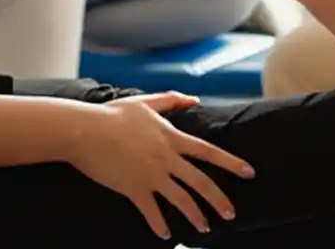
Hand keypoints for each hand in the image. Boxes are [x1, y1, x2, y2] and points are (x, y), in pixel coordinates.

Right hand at [66, 92, 256, 239]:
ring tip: (206, 229)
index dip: (231, 163)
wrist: (85, 130)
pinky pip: (151, 211)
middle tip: (232, 214)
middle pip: (201, 182)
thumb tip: (194, 98)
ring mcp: (151, 175)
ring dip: (196, 217)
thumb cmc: (113, 114)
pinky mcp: (133, 189)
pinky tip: (165, 236)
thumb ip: (172, 101)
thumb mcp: (146, 102)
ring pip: (181, 200)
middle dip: (219, 199)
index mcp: (172, 138)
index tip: (249, 172)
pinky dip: (159, 225)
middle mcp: (166, 159)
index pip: (209, 152)